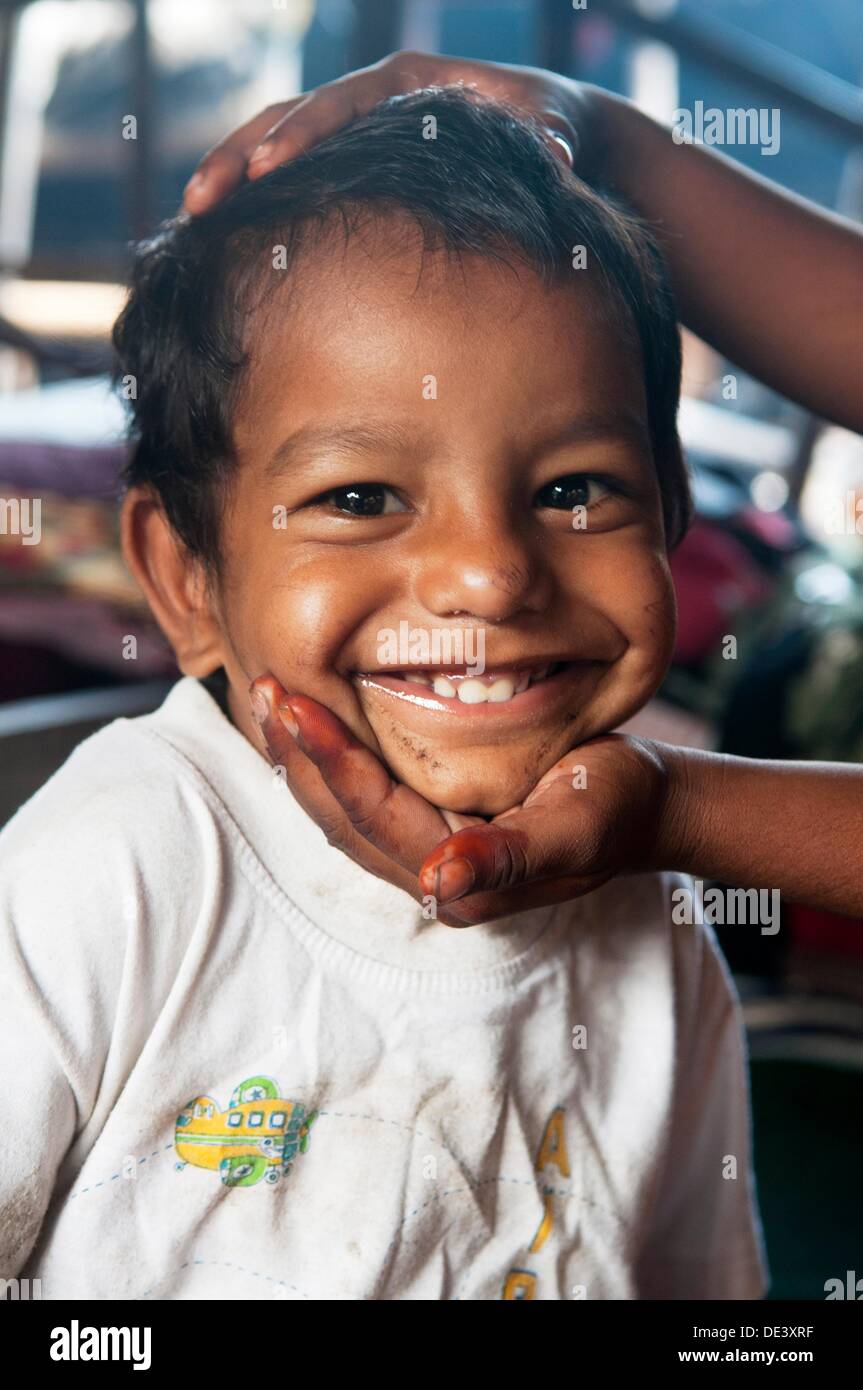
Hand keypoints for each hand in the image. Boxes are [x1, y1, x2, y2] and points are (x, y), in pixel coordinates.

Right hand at [183, 51, 598, 213]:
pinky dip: (258, 202)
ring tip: (191, 217)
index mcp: (403, 83)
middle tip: (198, 201)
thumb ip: (547, 138)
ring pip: (275, 144)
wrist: (548, 131)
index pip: (336, 104)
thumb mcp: (550, 128)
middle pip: (284, 119)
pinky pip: (293, 177)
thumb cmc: (547, 128)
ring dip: (232, 177)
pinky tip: (223, 238)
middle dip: (237, 156)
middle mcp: (367, 100)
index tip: (265, 167)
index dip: (299, 134)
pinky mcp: (348, 163)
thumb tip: (557, 151)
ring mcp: (352, 132)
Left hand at [249, 674, 673, 927]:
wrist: (644, 807)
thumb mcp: (577, 825)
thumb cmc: (617, 806)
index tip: (293, 703)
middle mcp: (431, 879)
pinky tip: (308, 721)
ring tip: (270, 698)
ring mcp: (426, 857)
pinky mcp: (428, 831)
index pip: (373, 818)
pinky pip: (362, 800)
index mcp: (459, 884)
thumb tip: (440, 886)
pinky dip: (330, 760)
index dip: (330, 762)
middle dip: (299, 757)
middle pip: (341, 820)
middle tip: (264, 687)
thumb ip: (512, 859)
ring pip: (343, 812)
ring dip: (304, 758)